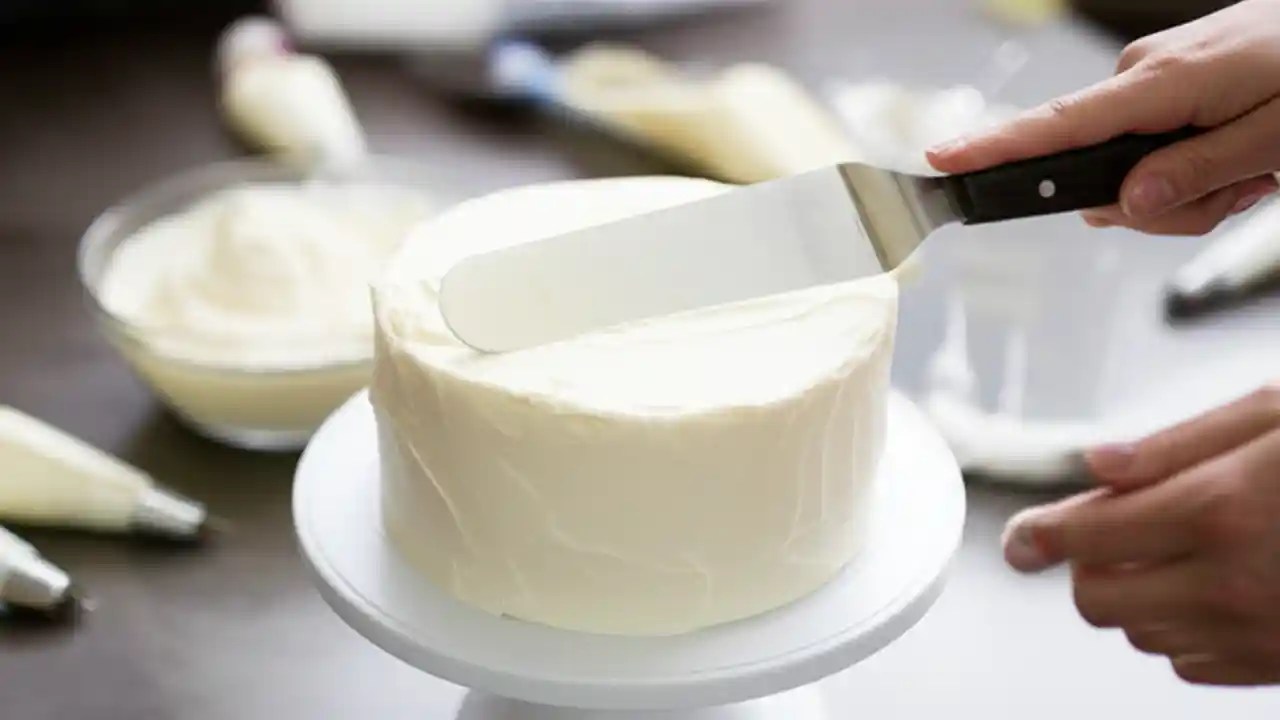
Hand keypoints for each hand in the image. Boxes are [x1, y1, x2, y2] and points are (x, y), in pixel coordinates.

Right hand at [928, 0, 1279, 234]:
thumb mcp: (1272, 139)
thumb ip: (1195, 174)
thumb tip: (1125, 204)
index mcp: (1161, 84)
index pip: (1058, 127)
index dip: (996, 148)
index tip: (944, 159)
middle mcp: (1143, 75)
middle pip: (1102, 173)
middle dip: (1161, 206)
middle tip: (1237, 194)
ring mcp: (1153, 78)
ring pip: (1131, 170)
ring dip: (1188, 192)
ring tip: (1251, 174)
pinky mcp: (1167, 83)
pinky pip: (1153, 147)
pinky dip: (1191, 168)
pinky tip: (1238, 160)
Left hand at [1002, 385, 1279, 685]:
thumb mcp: (1275, 413)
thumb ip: (1179, 445)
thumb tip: (1096, 466)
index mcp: (1221, 509)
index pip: (1088, 537)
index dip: (1039, 536)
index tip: (1018, 539)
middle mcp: (1234, 583)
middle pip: (1099, 600)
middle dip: (1087, 565)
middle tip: (1107, 530)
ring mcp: (1263, 635)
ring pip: (1142, 635)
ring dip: (1137, 594)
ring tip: (1178, 548)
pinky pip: (1194, 665)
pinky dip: (1184, 629)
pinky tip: (1218, 586)